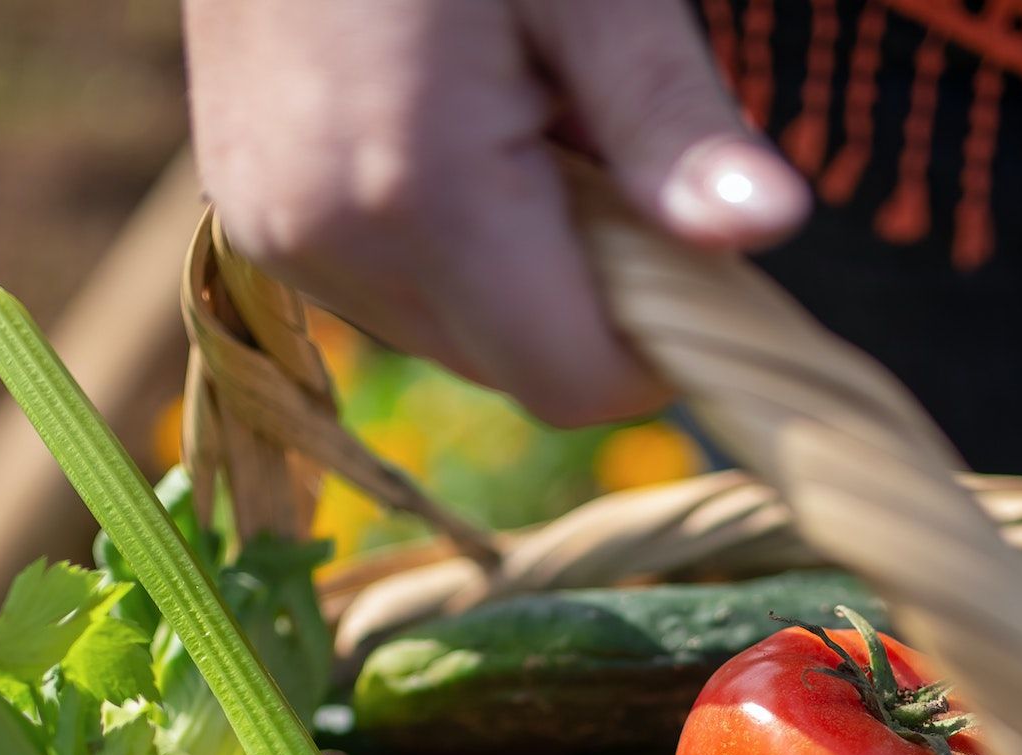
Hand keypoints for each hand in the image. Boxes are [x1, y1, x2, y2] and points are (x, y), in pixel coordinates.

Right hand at [184, 0, 809, 425]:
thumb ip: (667, 120)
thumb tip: (767, 228)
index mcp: (420, 193)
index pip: (575, 379)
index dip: (657, 341)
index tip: (693, 244)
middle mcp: (330, 240)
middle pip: (520, 366)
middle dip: (588, 288)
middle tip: (593, 128)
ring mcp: (276, 233)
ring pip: (458, 335)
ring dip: (520, 263)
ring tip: (514, 108)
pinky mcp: (254, 214)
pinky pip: (393, 287)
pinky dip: (450, 238)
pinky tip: (450, 120)